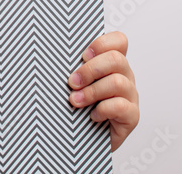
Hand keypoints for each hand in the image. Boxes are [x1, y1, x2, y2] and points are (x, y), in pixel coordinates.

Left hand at [67, 31, 138, 151]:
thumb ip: (71, 67)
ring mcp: (130, 96)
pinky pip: (121, 106)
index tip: (82, 55)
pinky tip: (92, 116)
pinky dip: (102, 110)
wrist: (81, 140)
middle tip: (72, 81)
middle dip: (90, 69)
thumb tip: (49, 53)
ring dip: (91, 91)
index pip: (118, 41)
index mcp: (111, 64)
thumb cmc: (76, 108)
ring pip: (117, 82)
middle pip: (117, 59)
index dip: (101, 43)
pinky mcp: (131, 116)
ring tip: (75, 101)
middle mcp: (124, 76)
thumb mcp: (73, 83)